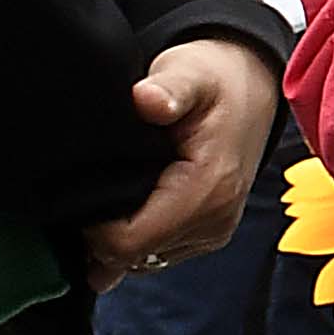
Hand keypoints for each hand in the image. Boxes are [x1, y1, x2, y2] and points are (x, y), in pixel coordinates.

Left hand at [74, 40, 276, 288]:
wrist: (251, 88)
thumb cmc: (215, 81)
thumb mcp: (190, 73)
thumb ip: (169, 88)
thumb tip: (146, 99)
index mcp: (210, 189)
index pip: (128, 244)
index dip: (91, 226)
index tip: (83, 188)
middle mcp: (216, 219)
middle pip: (131, 257)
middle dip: (100, 232)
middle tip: (93, 184)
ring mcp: (214, 231)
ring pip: (140, 261)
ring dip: (116, 236)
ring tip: (113, 189)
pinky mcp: (207, 234)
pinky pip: (155, 254)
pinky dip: (134, 237)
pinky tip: (128, 202)